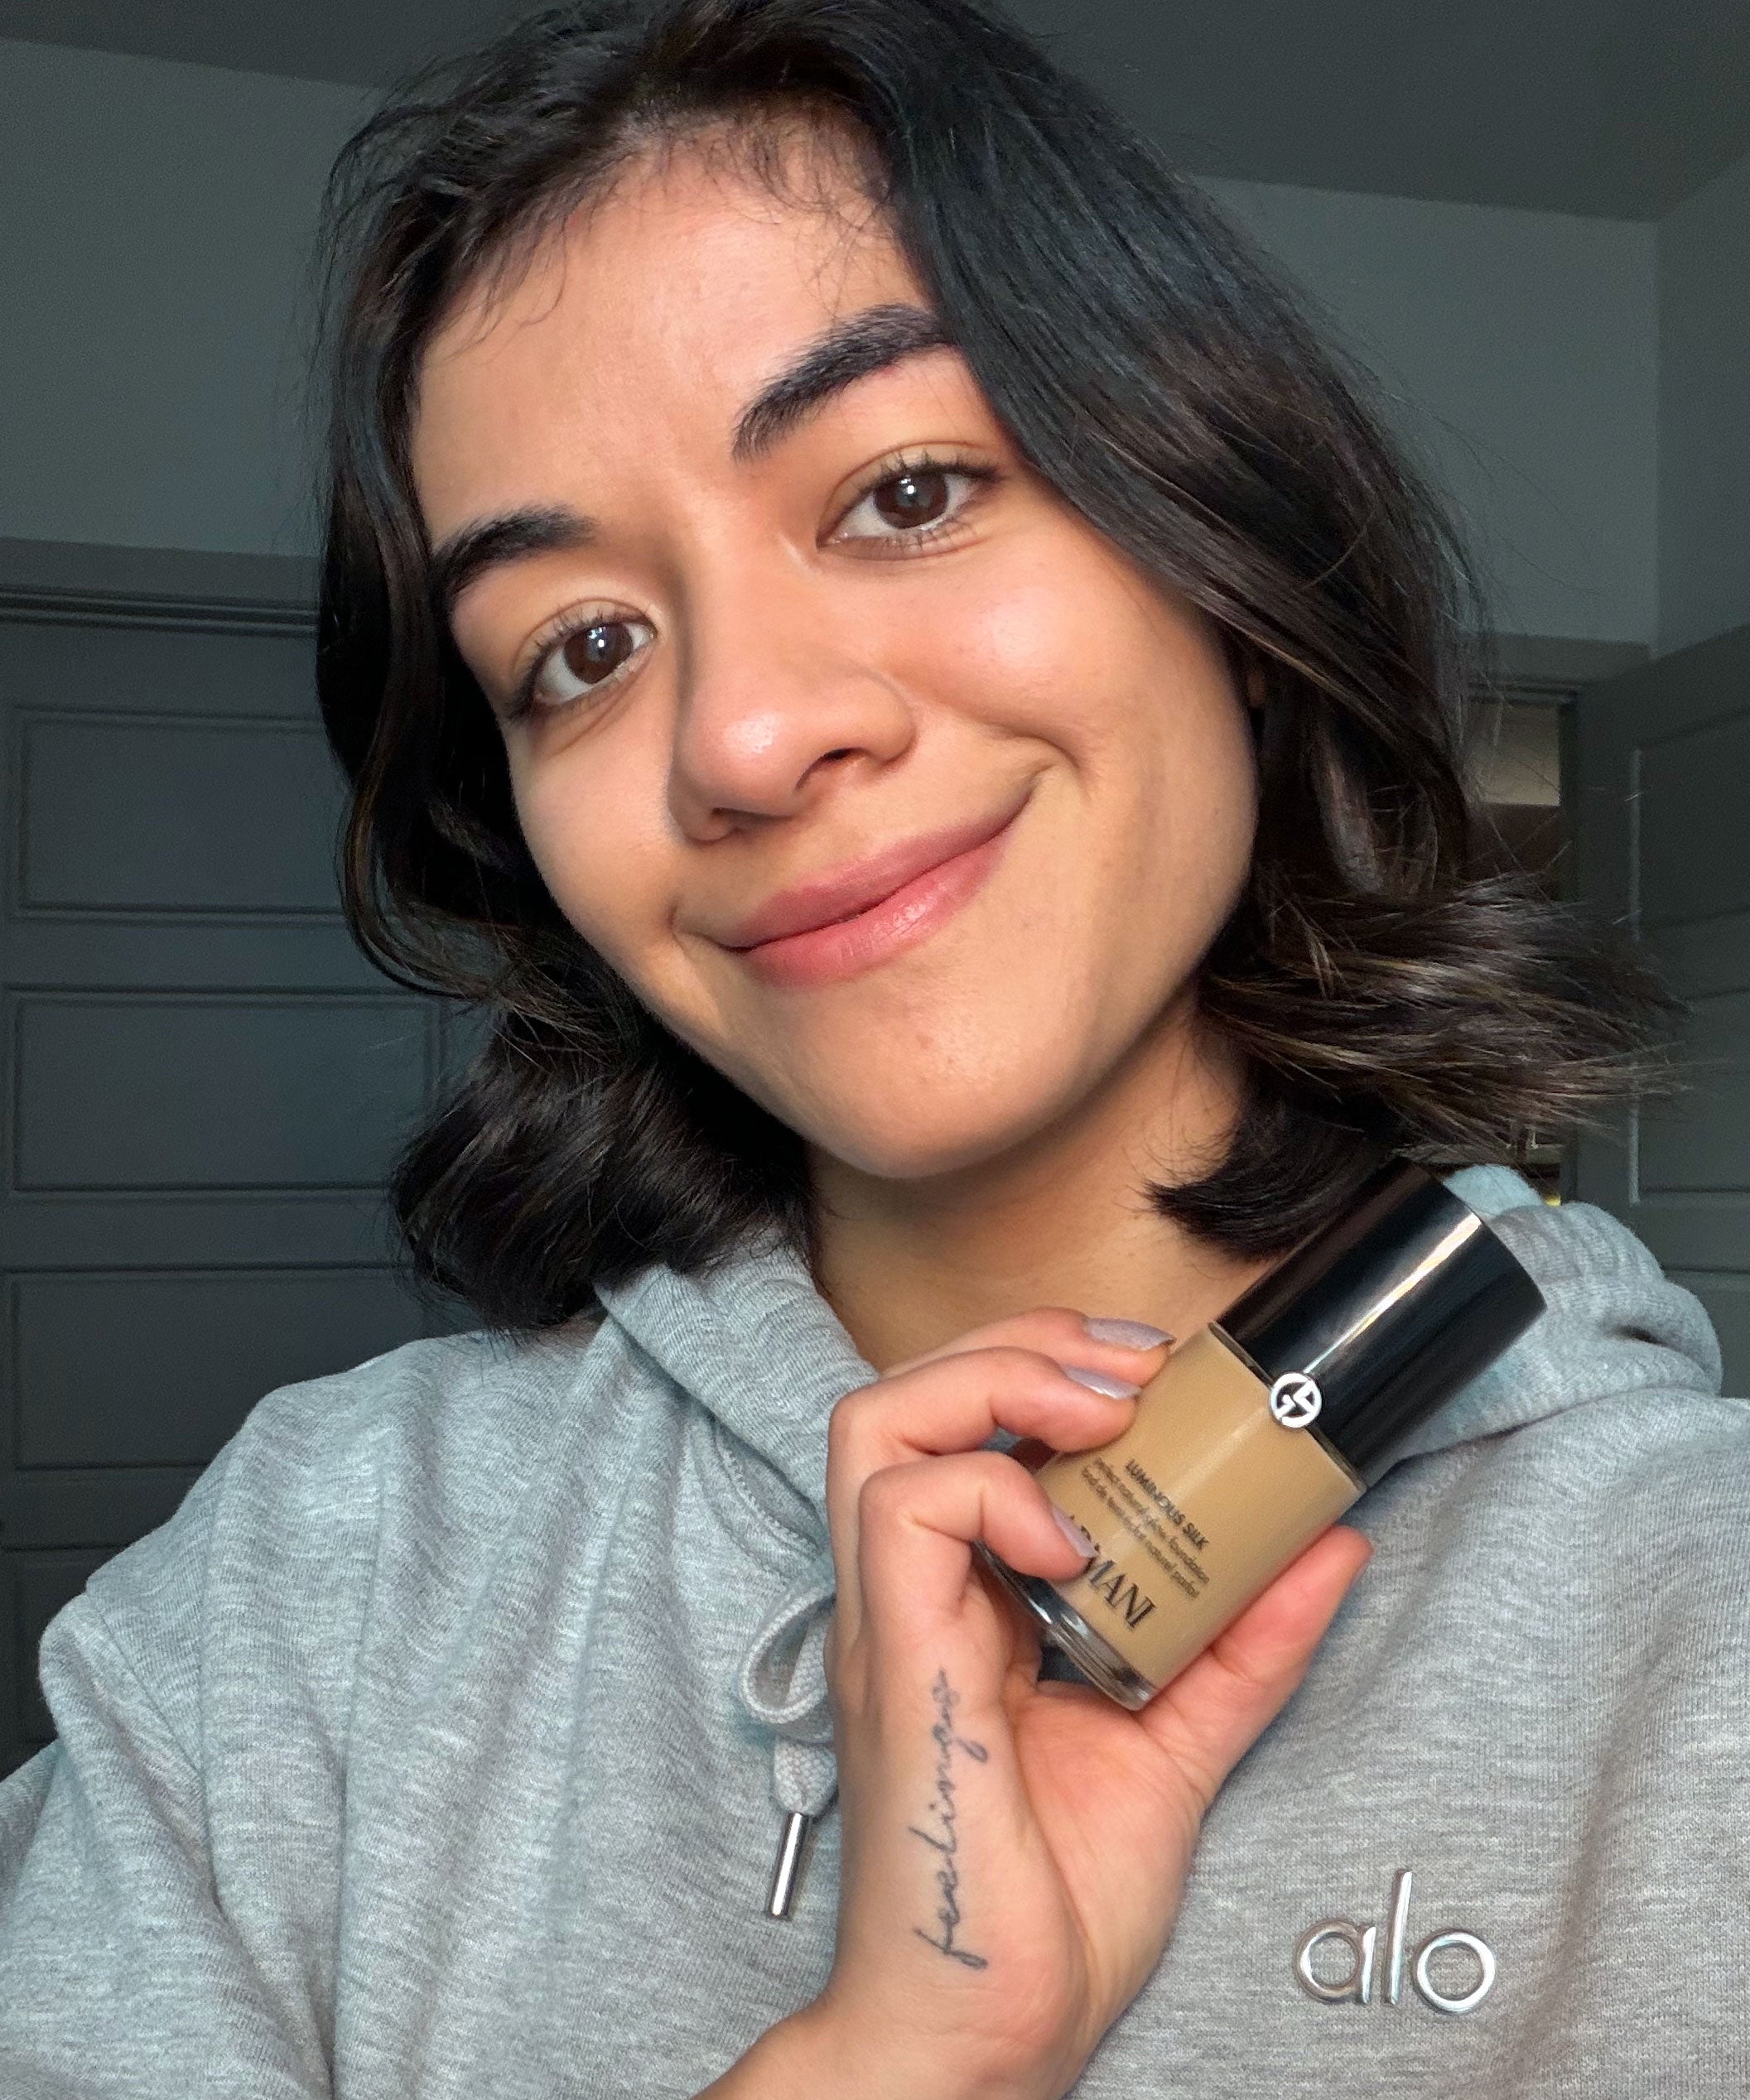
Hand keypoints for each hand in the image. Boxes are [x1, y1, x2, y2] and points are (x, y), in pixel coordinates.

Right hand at [798, 1307, 1370, 2099]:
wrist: (992, 2031)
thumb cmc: (1054, 1902)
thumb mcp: (1179, 1741)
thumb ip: (1247, 1643)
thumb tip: (1333, 1542)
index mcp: (962, 1600)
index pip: (962, 1425)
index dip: (1049, 1366)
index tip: (1161, 1378)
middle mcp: (911, 1593)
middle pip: (906, 1392)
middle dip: (1024, 1343)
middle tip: (1133, 1374)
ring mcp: (892, 1619)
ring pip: (876, 1420)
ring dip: (995, 1383)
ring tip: (1099, 1415)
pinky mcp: (897, 1656)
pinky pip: (906, 1508)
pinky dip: (996, 1489)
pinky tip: (1072, 1543)